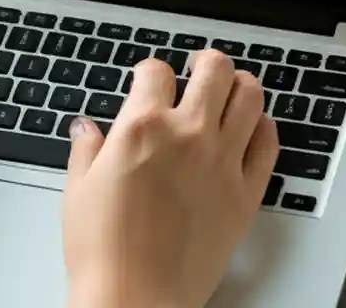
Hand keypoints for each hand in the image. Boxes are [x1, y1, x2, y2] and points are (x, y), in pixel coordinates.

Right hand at [62, 50, 279, 307]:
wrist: (136, 297)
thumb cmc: (103, 252)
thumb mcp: (78, 190)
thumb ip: (87, 150)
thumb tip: (87, 130)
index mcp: (142, 128)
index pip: (155, 71)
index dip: (150, 71)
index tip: (149, 79)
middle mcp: (186, 135)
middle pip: (213, 69)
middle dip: (204, 62)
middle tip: (199, 67)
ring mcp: (221, 162)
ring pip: (249, 97)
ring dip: (240, 85)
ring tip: (231, 89)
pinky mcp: (245, 193)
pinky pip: (267, 145)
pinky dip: (264, 129)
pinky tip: (256, 127)